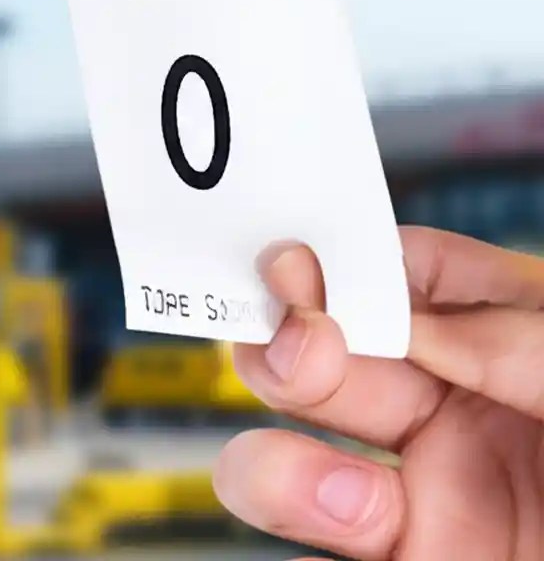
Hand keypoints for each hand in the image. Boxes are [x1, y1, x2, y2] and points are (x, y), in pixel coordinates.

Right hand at [214, 226, 543, 559]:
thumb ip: (530, 344)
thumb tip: (420, 324)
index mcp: (515, 355)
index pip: (410, 280)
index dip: (351, 265)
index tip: (308, 265)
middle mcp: (458, 426)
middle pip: (323, 359)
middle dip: (289, 344)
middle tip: (300, 349)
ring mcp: (426, 509)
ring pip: (285, 465)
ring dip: (278, 469)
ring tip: (351, 504)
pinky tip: (337, 558)